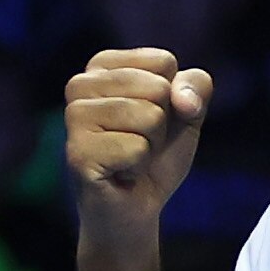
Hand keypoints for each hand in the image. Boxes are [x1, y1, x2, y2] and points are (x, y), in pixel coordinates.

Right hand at [65, 49, 212, 239]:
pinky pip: (136, 148)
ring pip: (149, 116)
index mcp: (102, 65)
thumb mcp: (187, 112)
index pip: (163, 62)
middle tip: (140, 144)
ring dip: (151, 146)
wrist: (136, 208)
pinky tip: (119, 173)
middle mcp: (80, 84)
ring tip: (129, 158)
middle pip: (158, 87)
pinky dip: (139, 166)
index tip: (153, 120)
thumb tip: (182, 99)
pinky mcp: (77, 151)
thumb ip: (196, 86)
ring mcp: (73, 117)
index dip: (174, 97)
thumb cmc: (156, 155)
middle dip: (162, 124)